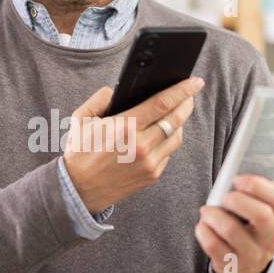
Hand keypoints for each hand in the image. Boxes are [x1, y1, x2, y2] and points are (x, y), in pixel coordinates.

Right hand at [63, 76, 203, 212]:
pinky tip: (159, 136)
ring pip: (177, 137)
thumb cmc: (79, 153)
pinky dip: (167, 141)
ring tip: (174, 115)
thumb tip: (118, 91)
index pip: (162, 104)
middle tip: (190, 95)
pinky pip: (168, 153)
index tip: (195, 82)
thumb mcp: (81, 119)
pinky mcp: (152, 175)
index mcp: (124, 127)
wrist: (79, 190)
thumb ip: (100, 98)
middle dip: (187, 103)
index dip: (183, 90)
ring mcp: (149, 163)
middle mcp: (141, 146)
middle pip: (176, 119)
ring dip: (179, 123)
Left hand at [196, 162, 273, 272]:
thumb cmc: (255, 229)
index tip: (237, 178)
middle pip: (261, 215)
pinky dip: (203, 231)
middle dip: (238, 200)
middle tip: (224, 197)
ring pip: (232, 231)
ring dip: (214, 215)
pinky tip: (203, 225)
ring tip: (207, 210)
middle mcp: (270, 239)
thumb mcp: (271, 212)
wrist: (249, 270)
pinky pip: (214, 246)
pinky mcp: (231, 266)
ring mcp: (251, 254)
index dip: (257, 185)